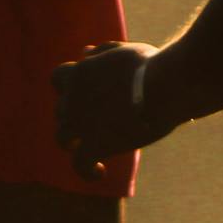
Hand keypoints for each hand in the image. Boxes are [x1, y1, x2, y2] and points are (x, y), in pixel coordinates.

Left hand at [52, 42, 166, 173]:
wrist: (164, 87)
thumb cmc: (151, 66)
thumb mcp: (124, 51)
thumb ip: (102, 52)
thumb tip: (84, 52)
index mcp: (79, 71)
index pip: (58, 78)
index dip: (68, 87)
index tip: (84, 92)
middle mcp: (72, 97)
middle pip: (61, 111)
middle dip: (75, 116)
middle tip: (97, 122)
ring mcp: (79, 123)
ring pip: (62, 138)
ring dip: (74, 142)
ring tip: (91, 148)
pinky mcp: (94, 145)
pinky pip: (80, 164)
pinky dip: (87, 170)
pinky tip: (100, 172)